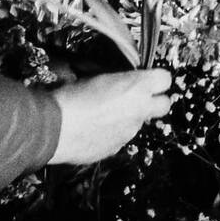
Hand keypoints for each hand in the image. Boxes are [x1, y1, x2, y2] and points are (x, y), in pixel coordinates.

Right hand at [48, 69, 172, 165]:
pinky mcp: (116, 148)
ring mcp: (129, 132)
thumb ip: (115, 76)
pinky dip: (112, 132)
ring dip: (128, 117)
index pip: (165, 79)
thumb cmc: (71, 96)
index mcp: (137, 86)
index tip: (145, 76)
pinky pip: (121, 137)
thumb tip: (117, 76)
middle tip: (137, 96)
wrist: (54, 128)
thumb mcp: (94, 73)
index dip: (155, 78)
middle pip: (164, 105)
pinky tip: (94, 128)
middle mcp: (139, 110)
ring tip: (104, 112)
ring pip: (139, 122)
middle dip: (154, 101)